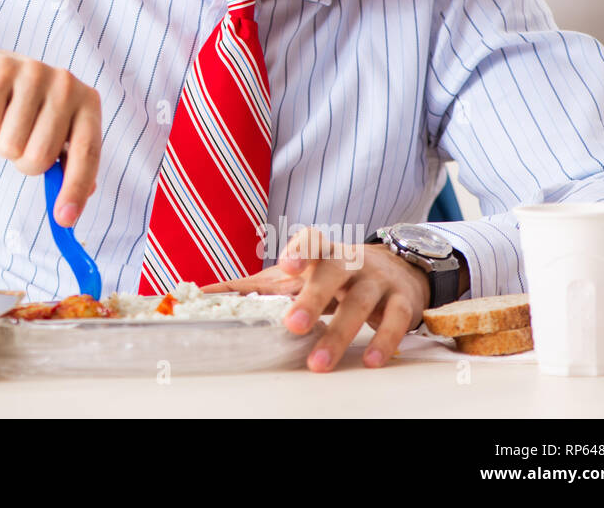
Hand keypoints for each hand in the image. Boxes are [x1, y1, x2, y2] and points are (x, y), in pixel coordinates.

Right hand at [0, 28, 101, 225]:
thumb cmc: (22, 109)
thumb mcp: (53, 131)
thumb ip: (69, 163)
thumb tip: (75, 205)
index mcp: (87, 101)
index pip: (87, 154)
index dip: (75, 190)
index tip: (64, 220)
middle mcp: (66, 83)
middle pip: (41, 157)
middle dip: (23, 161)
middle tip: (19, 140)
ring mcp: (34, 72)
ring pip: (12, 145)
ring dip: (2, 144)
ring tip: (4, 121)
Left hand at [202, 227, 430, 371]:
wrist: (396, 268)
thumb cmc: (330, 275)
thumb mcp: (294, 276)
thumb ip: (252, 286)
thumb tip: (201, 293)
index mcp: (320, 252)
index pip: (310, 241)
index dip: (298, 250)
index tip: (286, 265)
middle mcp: (349, 261)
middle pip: (331, 274)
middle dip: (312, 298)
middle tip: (293, 325)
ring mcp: (377, 280)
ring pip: (362, 303)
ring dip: (342, 333)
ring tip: (320, 363)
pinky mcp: (402, 300)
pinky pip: (397, 320)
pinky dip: (385, 340)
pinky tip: (372, 361)